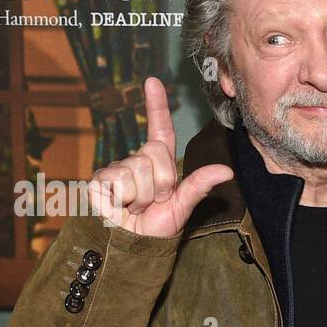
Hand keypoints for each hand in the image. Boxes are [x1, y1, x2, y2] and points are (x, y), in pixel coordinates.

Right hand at [87, 76, 233, 237]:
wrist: (133, 246)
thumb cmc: (157, 228)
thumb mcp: (182, 207)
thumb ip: (199, 186)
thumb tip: (226, 171)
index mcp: (159, 163)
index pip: (160, 129)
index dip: (156, 105)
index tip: (152, 81)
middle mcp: (137, 161)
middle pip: (155, 154)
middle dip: (160, 182)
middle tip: (153, 201)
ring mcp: (117, 168)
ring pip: (138, 169)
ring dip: (142, 195)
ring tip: (136, 206)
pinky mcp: (100, 180)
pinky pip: (119, 181)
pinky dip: (124, 199)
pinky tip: (119, 206)